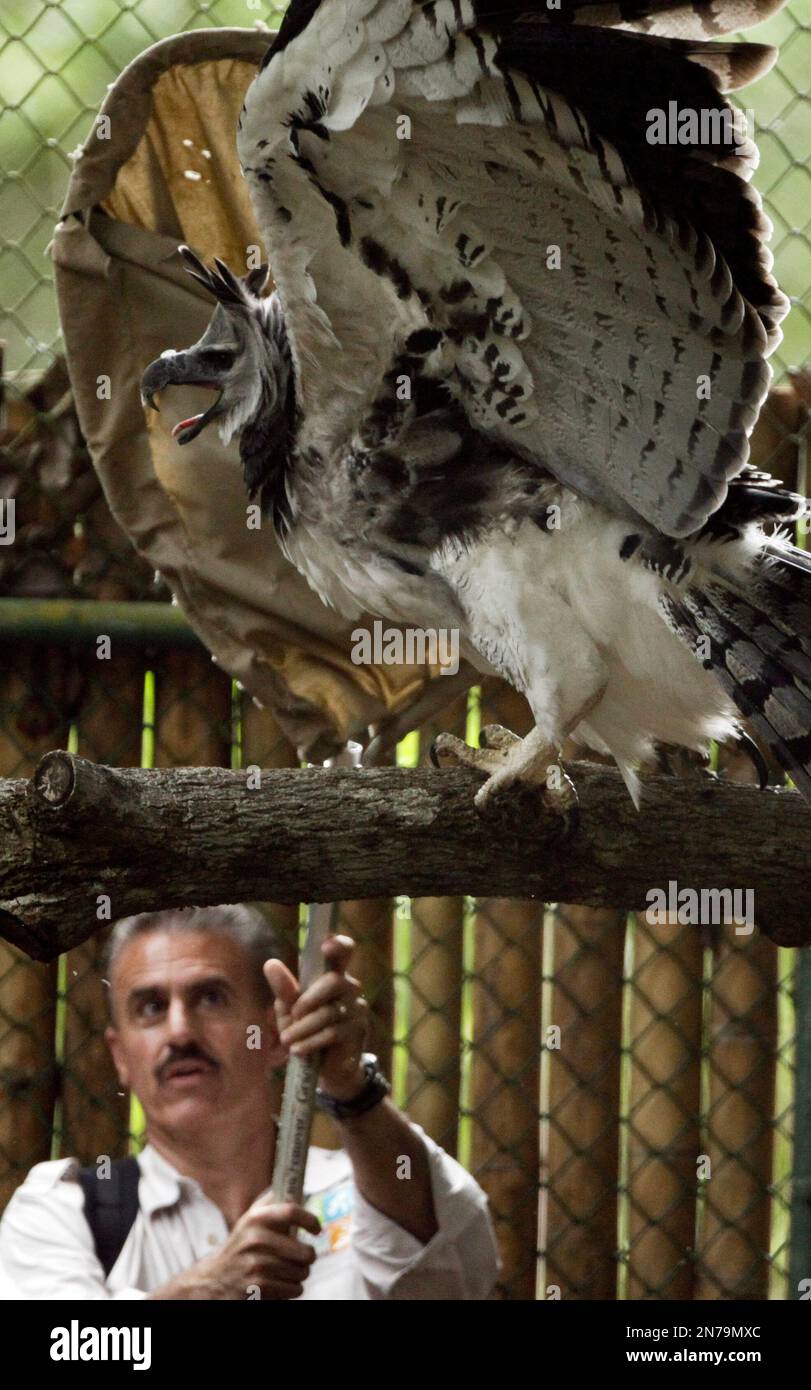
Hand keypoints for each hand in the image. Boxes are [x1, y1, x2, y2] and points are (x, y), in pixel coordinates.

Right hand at [171, 1199, 320, 1300]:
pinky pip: (294, 1289)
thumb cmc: (241, 1246)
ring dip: (299, 1274)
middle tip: (303, 1258)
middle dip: (308, 1257)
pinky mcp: (258, 1287)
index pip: (291, 1212)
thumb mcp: (250, 1219)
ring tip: (287, 1271)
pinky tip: (280, 1284)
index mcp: (256, 1218)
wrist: (213, 1279)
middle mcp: (255, 1239)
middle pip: (305, 1252)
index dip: (310, 1220)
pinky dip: (292, 1289)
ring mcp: (256, 1265)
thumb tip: (297, 1186)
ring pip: (302, 1272)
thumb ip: (272, 1203)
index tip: (317, 1229)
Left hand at [264, 934, 368, 1099]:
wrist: (323, 1067)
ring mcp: (358, 1009)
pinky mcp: (358, 1031)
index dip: (339, 944)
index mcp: (333, 975)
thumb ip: (284, 988)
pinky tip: (298, 1050)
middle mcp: (350, 987)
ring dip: (304, 1027)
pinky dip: (311, 1041)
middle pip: (334, 981)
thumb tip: (270, 963)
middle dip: (309, 999)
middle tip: (292, 1015)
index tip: (326, 946)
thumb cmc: (306, 1030)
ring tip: (287, 1040)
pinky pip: (333, 1032)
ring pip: (330, 1012)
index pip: (344, 951)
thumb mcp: (290, 1010)